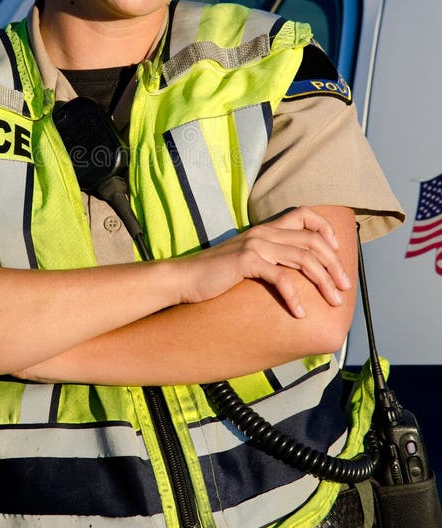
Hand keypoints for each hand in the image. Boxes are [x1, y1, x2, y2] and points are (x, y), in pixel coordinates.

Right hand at [180, 205, 352, 317]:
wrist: (183, 279)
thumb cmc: (214, 276)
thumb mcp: (246, 261)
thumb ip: (268, 260)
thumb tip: (293, 277)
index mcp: (265, 229)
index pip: (304, 214)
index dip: (326, 229)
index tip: (337, 251)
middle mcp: (263, 232)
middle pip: (312, 241)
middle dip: (334, 265)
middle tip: (344, 288)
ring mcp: (255, 245)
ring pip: (303, 258)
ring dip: (324, 282)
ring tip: (333, 302)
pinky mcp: (246, 261)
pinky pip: (281, 278)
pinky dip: (294, 297)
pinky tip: (300, 313)